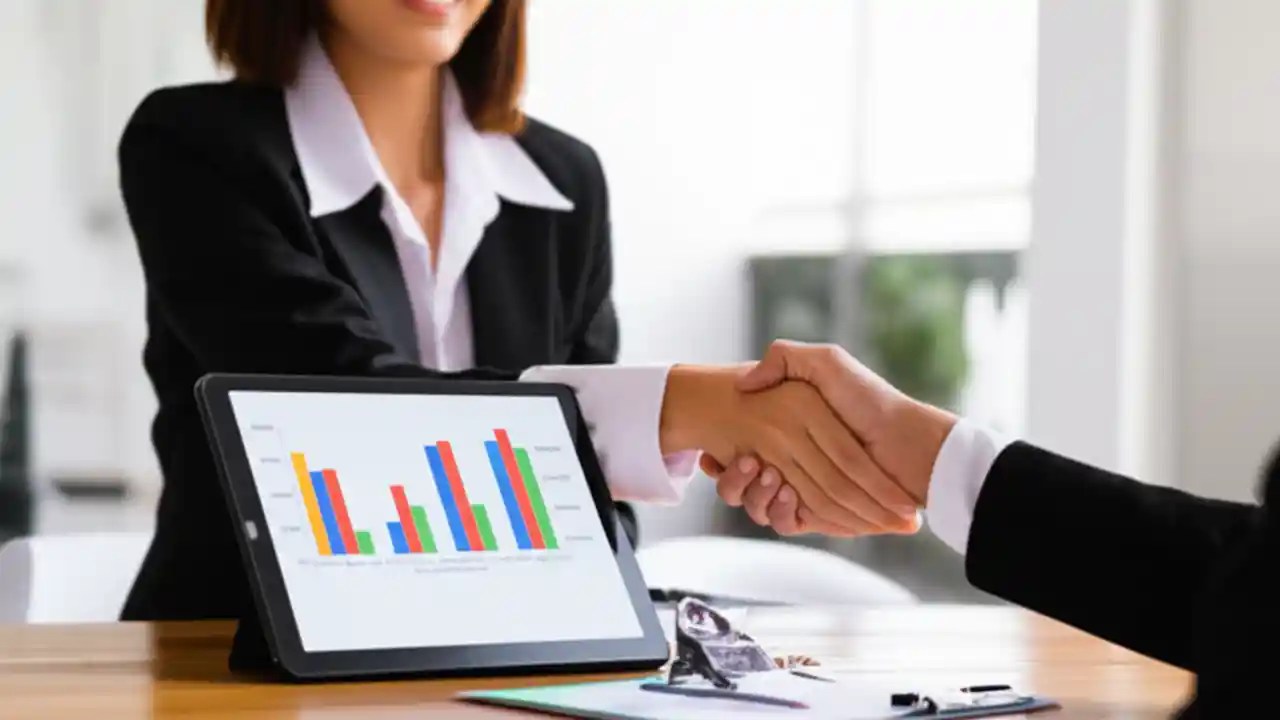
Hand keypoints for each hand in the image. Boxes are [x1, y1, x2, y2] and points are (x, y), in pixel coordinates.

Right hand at [731, 341, 957, 532]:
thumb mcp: (827, 363)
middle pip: (740, 480)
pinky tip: (787, 492)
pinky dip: (779, 512)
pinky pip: (785, 523)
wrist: (908, 443)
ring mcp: (805, 491)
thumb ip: (784, 359)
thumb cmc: (870, 399)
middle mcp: (793, 462)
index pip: (738, 446)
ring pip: (757, 505)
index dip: (719, 452)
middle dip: (731, 477)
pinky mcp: (819, 516)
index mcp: (789, 430)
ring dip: (753, 494)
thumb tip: (744, 383)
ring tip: (768, 475)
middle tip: (743, 461)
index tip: (710, 450)